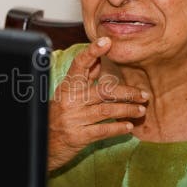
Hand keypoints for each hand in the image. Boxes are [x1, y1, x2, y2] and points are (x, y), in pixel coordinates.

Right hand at [48, 37, 147, 170]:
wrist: (43, 144)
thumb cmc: (56, 116)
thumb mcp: (66, 94)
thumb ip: (83, 78)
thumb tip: (99, 59)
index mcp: (67, 87)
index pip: (80, 65)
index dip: (92, 52)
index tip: (106, 42)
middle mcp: (70, 101)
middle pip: (104, 90)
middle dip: (127, 92)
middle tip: (144, 94)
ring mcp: (74, 119)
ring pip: (107, 110)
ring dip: (128, 110)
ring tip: (141, 110)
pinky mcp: (79, 136)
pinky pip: (104, 130)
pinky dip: (118, 128)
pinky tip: (128, 126)